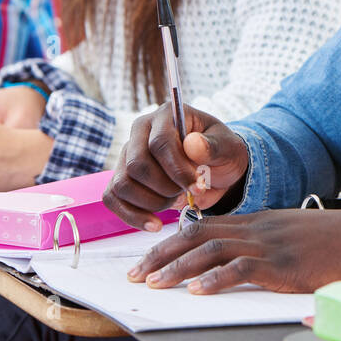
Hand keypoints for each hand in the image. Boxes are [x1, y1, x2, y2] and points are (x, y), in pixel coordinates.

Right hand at [103, 104, 249, 231]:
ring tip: (175, 201)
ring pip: (123, 184)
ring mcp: (126, 155)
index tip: (198, 187)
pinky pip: (112, 199)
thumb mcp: (229, 147)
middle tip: (186, 193)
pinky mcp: (121, 177)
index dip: (178, 169)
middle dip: (165, 187)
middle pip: (137, 165)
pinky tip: (155, 224)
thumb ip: (214, 146)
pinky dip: (132, 216)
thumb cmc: (221, 153)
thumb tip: (192, 144)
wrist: (216, 168)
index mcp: (166, 115)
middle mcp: (140, 132)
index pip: (160, 142)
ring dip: (152, 202)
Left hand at [125, 209, 340, 293]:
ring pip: (212, 249)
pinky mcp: (285, 264)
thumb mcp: (294, 238)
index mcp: (260, 221)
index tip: (149, 256)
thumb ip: (266, 245)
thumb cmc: (336, 242)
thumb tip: (238, 265)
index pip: (205, 226)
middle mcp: (259, 228)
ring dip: (179, 268)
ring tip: (155, 283)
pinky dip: (217, 279)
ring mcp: (271, 244)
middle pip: (199, 234)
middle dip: (163, 254)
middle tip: (137, 273)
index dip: (172, 241)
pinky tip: (198, 290)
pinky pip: (243, 269)